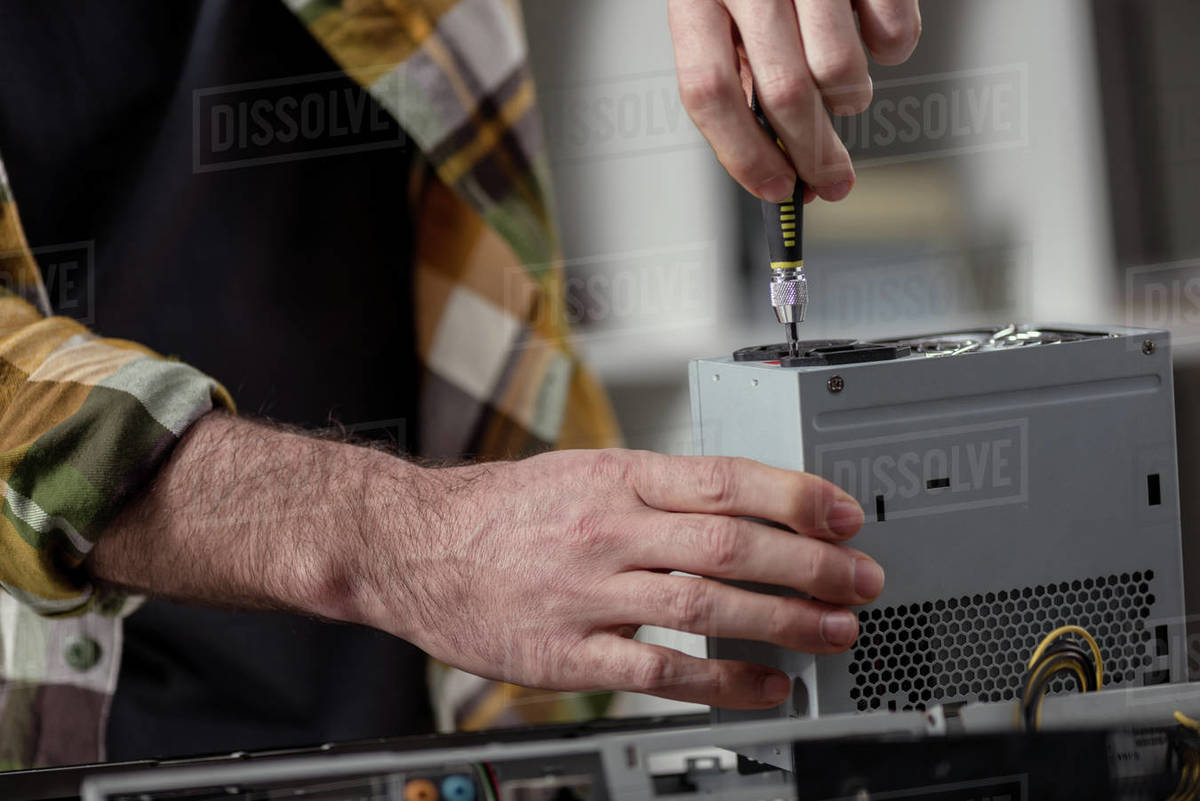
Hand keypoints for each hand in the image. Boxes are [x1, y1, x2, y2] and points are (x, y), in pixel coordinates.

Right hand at [358, 449, 880, 708]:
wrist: (413, 546)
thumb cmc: (500, 511)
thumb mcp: (580, 471)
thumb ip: (656, 489)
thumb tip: (738, 504)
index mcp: (615, 477)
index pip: (724, 479)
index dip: (794, 495)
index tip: (842, 513)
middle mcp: (608, 530)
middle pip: (730, 545)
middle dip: (809, 564)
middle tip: (860, 581)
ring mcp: (588, 594)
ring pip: (705, 606)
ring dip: (782, 620)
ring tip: (834, 631)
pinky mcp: (568, 655)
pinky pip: (661, 671)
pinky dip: (724, 681)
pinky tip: (766, 684)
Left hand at [668, 0, 921, 203]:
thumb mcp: (722, 5)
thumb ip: (736, 69)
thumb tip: (770, 158)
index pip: (709, 93)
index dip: (742, 154)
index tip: (774, 190)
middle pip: (782, 93)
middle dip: (811, 154)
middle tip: (830, 182)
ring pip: (839, 71)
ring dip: (848, 99)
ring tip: (842, 85)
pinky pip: (894, 34)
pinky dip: (890, 52)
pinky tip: (871, 32)